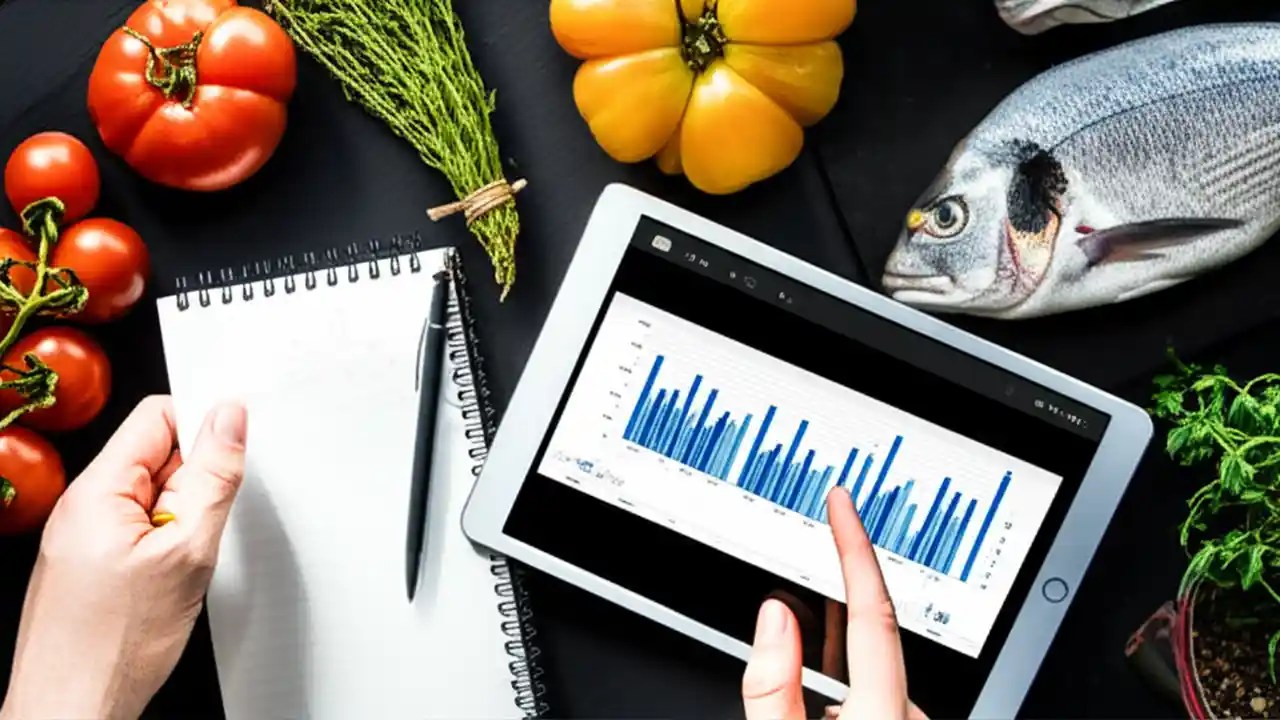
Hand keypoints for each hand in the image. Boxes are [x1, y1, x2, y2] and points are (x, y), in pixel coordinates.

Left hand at [1, 396, 246, 719]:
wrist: (72, 711)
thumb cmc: (112, 646)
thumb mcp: (186, 551)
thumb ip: (213, 477)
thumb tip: (229, 419)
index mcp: (97, 490)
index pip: (157, 416)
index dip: (203, 425)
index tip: (231, 453)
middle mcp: (83, 506)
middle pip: (158, 455)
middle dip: (194, 482)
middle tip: (200, 529)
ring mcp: (84, 535)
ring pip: (153, 496)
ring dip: (183, 517)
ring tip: (182, 563)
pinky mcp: (91, 562)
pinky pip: (141, 529)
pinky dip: (167, 545)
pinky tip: (170, 579)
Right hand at [742, 488, 926, 719]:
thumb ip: (773, 685)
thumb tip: (775, 617)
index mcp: (882, 713)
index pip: (872, 610)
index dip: (854, 547)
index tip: (842, 504)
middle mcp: (909, 716)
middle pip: (866, 645)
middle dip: (824, 630)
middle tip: (782, 621)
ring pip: (870, 676)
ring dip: (836, 673)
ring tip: (796, 702)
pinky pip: (880, 701)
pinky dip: (852, 696)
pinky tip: (818, 711)